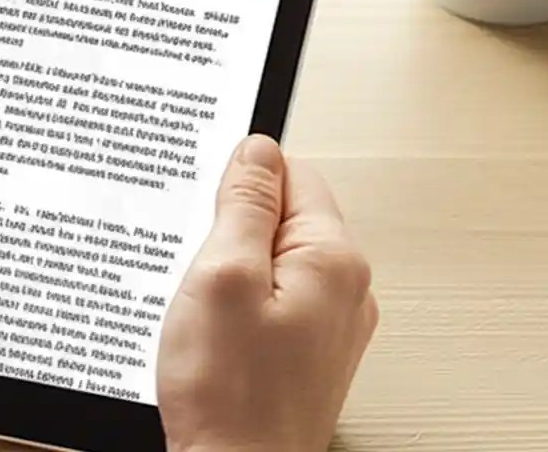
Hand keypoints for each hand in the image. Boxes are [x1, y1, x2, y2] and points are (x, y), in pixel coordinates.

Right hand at [157, 135, 377, 451]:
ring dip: (235, 270)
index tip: (206, 213)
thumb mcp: (223, 276)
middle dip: (233, 230)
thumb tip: (257, 150)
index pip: (292, 172)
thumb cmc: (231, 397)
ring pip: (275, 260)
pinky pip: (276, 299)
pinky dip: (242, 305)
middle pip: (285, 216)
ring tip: (208, 310)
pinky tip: (218, 335)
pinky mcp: (310, 350)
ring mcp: (332, 323)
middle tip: (201, 271)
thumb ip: (245, 203)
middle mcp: (346, 288)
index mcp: (332, 259)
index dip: (238, 183)